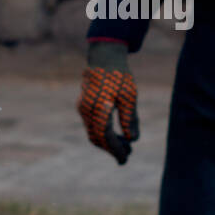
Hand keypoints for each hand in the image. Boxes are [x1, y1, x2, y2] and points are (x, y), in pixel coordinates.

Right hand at [77, 41, 138, 164]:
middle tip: (128, 155)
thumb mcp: (129, 96)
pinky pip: (91, 126)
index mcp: (97, 107)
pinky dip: (102, 134)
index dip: (115, 149)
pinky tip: (115, 135)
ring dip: (107, 142)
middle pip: (97, 138)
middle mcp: (86, 110)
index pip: (105, 136)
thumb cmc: (119, 75)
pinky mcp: (84, 106)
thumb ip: (130, 118)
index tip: (125, 158)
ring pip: (92, 133)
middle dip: (111, 149)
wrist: (104, 56)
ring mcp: (83, 108)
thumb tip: (132, 139)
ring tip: (124, 146)